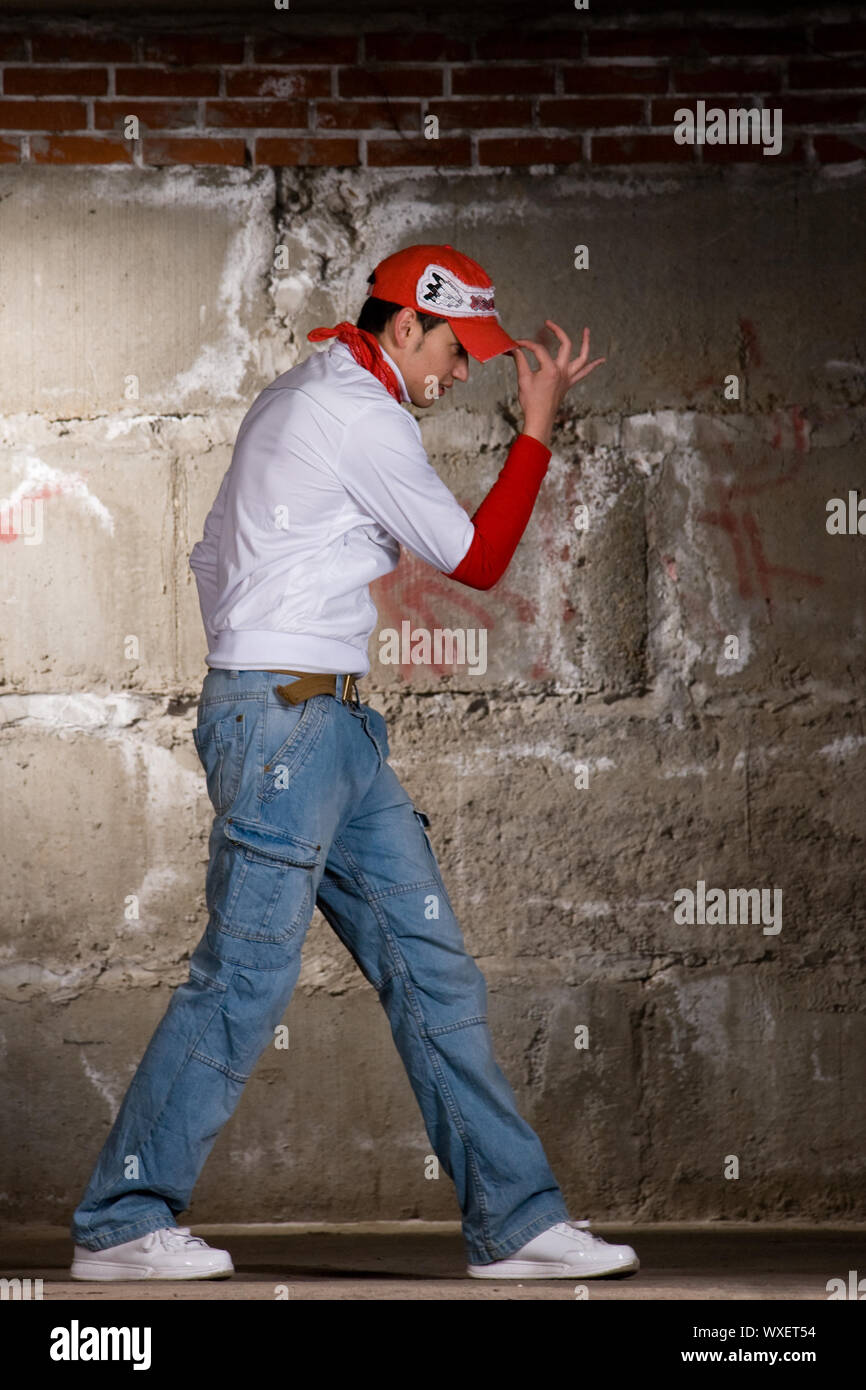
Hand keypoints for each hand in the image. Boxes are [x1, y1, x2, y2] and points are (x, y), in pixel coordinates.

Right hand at [508, 320, 605, 446]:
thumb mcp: (523, 380)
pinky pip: (584, 372)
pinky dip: (593, 365)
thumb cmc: (531, 402)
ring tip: (587, 331)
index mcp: (550, 369)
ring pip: (583, 358)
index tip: (517, 344)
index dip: (526, 344)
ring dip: (586, 344)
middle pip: (565, 344)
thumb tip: (514, 349)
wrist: (540, 420)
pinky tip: (601, 360)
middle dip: (558, 331)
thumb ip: (520, 361)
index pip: (538, 349)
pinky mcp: (569, 383)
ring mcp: (568, 378)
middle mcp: (563, 371)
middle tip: (549, 323)